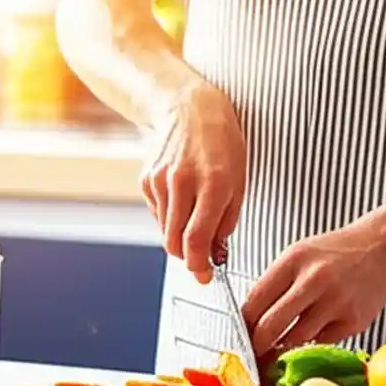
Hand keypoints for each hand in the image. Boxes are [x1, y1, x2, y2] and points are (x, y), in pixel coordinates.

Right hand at [141, 82, 245, 283]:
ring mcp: (160, 181)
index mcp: (213, 183)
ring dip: (179, 234)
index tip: (204, 276)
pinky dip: (169, 216)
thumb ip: (226, 220)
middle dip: (188, 256)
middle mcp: (182, 182)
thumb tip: (214, 253)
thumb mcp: (239, 181)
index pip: (197, 239)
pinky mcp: (146, 180)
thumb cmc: (221, 143)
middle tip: (201, 259)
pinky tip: (182, 199)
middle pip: (175, 241)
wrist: (190, 109)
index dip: (199, 265)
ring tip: (195, 216)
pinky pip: (157, 214)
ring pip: (165, 230)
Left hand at [242, 220, 385, 355]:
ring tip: (280, 345)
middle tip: (254, 351)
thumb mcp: (297, 255)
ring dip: (284, 346)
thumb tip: (250, 319)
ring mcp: (336, 302)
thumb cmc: (335, 253)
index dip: (243, 324)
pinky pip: (322, 342)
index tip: (241, 334)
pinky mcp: (354, 321)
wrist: (381, 249)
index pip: (255, 301)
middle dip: (257, 344)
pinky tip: (313, 330)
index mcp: (293, 261)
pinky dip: (313, 341)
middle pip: (271, 326)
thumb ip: (275, 283)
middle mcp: (315, 280)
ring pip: (296, 339)